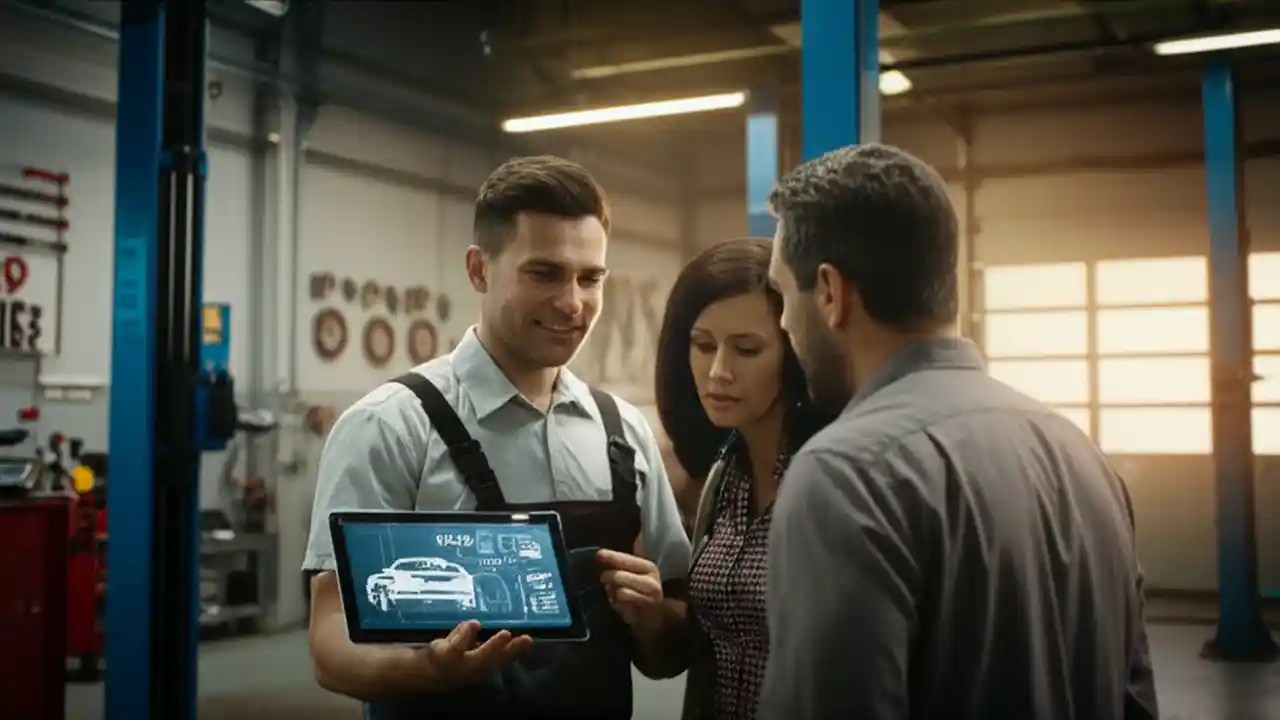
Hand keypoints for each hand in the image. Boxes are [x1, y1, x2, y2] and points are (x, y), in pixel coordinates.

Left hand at [415, 619, 532, 691]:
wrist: (422, 673)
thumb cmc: (447, 660)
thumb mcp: (463, 651)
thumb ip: (474, 641)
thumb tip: (484, 627)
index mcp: (481, 668)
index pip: (501, 659)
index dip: (516, 651)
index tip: (529, 640)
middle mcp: (473, 669)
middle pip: (495, 659)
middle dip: (510, 651)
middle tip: (525, 640)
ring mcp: (461, 665)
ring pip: (480, 656)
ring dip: (494, 646)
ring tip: (506, 635)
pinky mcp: (447, 657)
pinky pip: (458, 645)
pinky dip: (466, 634)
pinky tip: (475, 624)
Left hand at [597, 548, 664, 630]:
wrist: (654, 613)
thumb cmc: (642, 587)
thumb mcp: (638, 570)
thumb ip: (626, 559)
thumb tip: (630, 541)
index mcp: (650, 568)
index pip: (629, 560)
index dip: (613, 557)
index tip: (599, 554)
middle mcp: (651, 584)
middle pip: (620, 577)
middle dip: (609, 576)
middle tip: (603, 578)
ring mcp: (647, 602)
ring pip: (620, 592)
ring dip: (612, 591)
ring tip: (612, 591)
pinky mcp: (638, 616)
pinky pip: (619, 607)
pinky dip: (616, 604)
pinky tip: (618, 603)